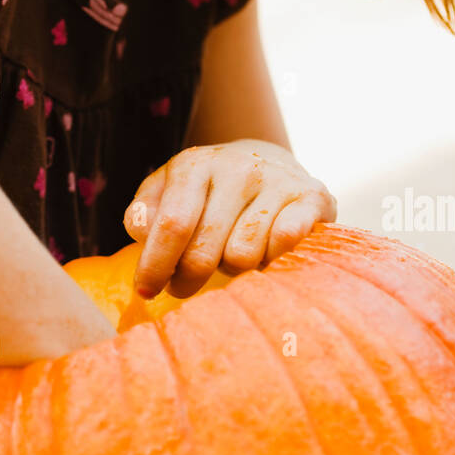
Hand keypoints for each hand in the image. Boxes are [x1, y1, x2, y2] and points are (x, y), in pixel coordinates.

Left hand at [123, 139, 335, 299]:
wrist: (268, 162)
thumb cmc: (207, 191)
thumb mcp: (167, 192)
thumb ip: (143, 212)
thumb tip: (141, 230)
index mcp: (195, 164)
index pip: (173, 224)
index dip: (156, 264)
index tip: (145, 291)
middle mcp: (237, 167)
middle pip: (205, 250)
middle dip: (190, 278)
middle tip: (186, 282)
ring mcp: (277, 180)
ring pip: (243, 257)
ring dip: (232, 268)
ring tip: (232, 252)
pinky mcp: (312, 196)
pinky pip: (284, 246)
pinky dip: (270, 259)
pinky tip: (265, 250)